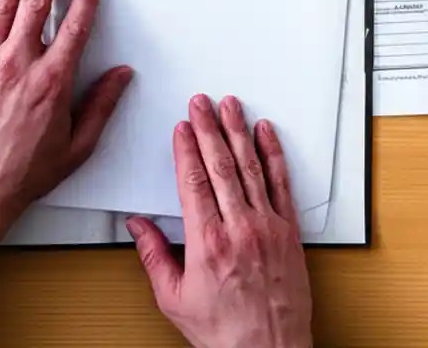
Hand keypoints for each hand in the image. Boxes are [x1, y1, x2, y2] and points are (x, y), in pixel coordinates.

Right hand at [126, 95, 312, 347]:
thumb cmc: (225, 332)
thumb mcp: (174, 298)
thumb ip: (154, 256)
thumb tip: (138, 227)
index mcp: (208, 242)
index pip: (194, 180)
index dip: (186, 148)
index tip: (182, 127)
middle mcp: (240, 229)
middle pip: (221, 165)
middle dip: (209, 128)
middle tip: (202, 103)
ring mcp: (268, 228)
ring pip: (251, 168)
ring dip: (240, 132)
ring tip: (232, 107)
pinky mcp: (289, 233)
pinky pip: (281, 185)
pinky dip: (274, 156)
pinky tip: (267, 135)